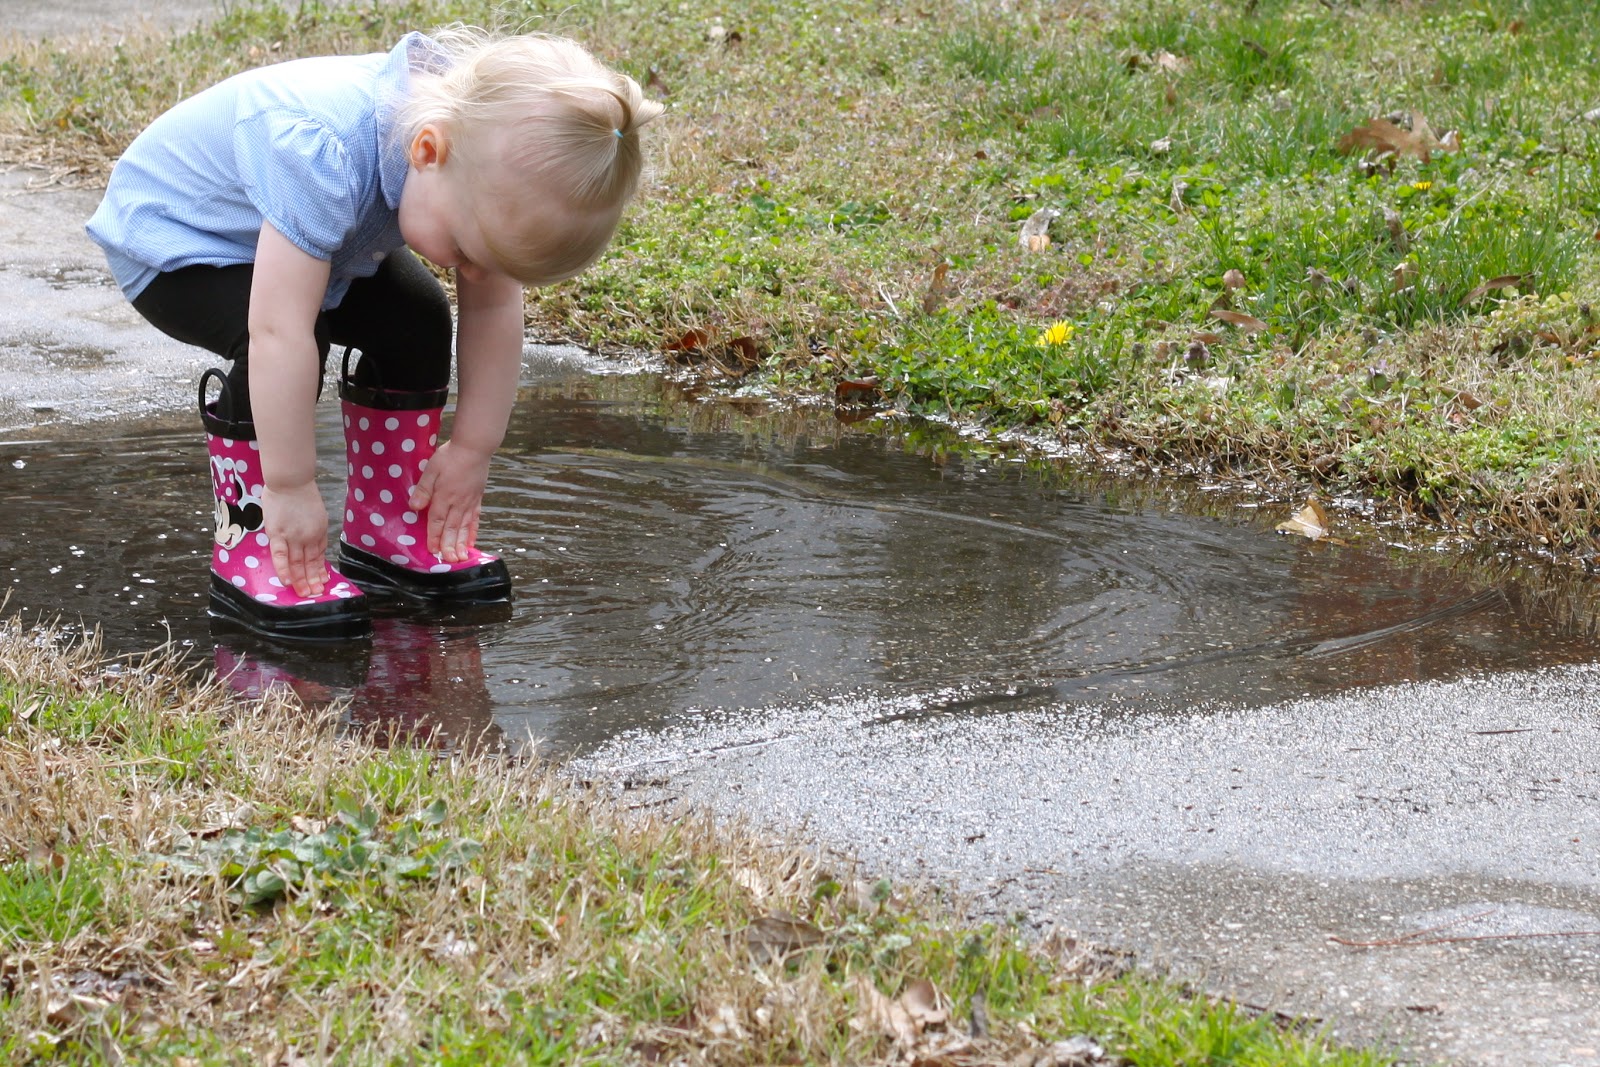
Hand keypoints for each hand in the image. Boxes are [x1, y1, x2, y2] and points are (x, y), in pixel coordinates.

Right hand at [262, 480, 329, 596]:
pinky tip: (287, 582)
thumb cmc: (301, 494)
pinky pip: (281, 556)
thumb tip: (309, 543)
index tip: (322, 581)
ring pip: (298, 563)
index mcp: (318, 532)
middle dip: (313, 580)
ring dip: (301, 580)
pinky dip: (284, 570)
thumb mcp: (316, 514)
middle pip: (311, 562)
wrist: (290, 482)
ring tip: (304, 594)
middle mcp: (309, 537)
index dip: (320, 569)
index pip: (320, 555)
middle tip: (315, 594)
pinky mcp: (278, 534)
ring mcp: (294, 537)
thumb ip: (313, 530)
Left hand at [407, 439, 491, 563]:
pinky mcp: (477, 500)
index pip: (437, 521)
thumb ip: (423, 489)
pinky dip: (473, 532)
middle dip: (449, 546)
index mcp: (444, 496)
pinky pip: (475, 520)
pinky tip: (472, 542)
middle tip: (448, 561)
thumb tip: (414, 507)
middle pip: (452, 528)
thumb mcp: (431, 469)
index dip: (434, 536)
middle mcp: (458, 503)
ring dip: (462, 544)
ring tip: (461, 558)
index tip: (432, 550)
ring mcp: (469, 503)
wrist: (474, 448)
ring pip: (464, 527)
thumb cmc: (450, 456)